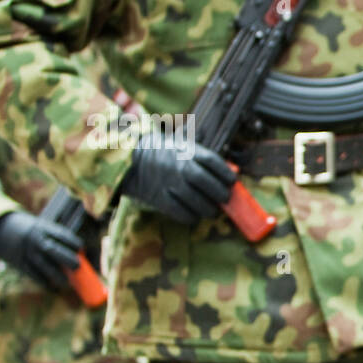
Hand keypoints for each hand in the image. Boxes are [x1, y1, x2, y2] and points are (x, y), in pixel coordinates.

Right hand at [0, 211, 81, 290]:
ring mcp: (26, 251)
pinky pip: (32, 273)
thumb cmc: (38, 233)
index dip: (71, 241)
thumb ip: (62, 242)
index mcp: (44, 228)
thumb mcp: (47, 229)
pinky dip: (43, 281)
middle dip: (65, 258)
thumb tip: (83, 259)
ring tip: (67, 283)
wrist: (6, 229)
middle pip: (51, 249)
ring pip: (41, 264)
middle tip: (77, 266)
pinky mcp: (19, 261)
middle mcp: (35, 239)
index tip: (80, 247)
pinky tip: (52, 287)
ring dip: (55, 275)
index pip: (60, 234)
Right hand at [120, 136, 235, 224]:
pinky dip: (191, 217)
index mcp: (186, 151)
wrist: (130, 159)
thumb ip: (204, 158)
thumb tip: (232, 172)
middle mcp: (178, 166)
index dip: (225, 173)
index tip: (232, 181)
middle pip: (205, 181)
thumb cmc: (164, 153)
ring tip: (212, 211)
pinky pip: (179, 212)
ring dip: (208, 208)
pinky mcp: (158, 198)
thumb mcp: (183, 146)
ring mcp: (168, 182)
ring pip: (194, 200)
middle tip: (225, 199)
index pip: (212, 161)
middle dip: (219, 193)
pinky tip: (195, 215)